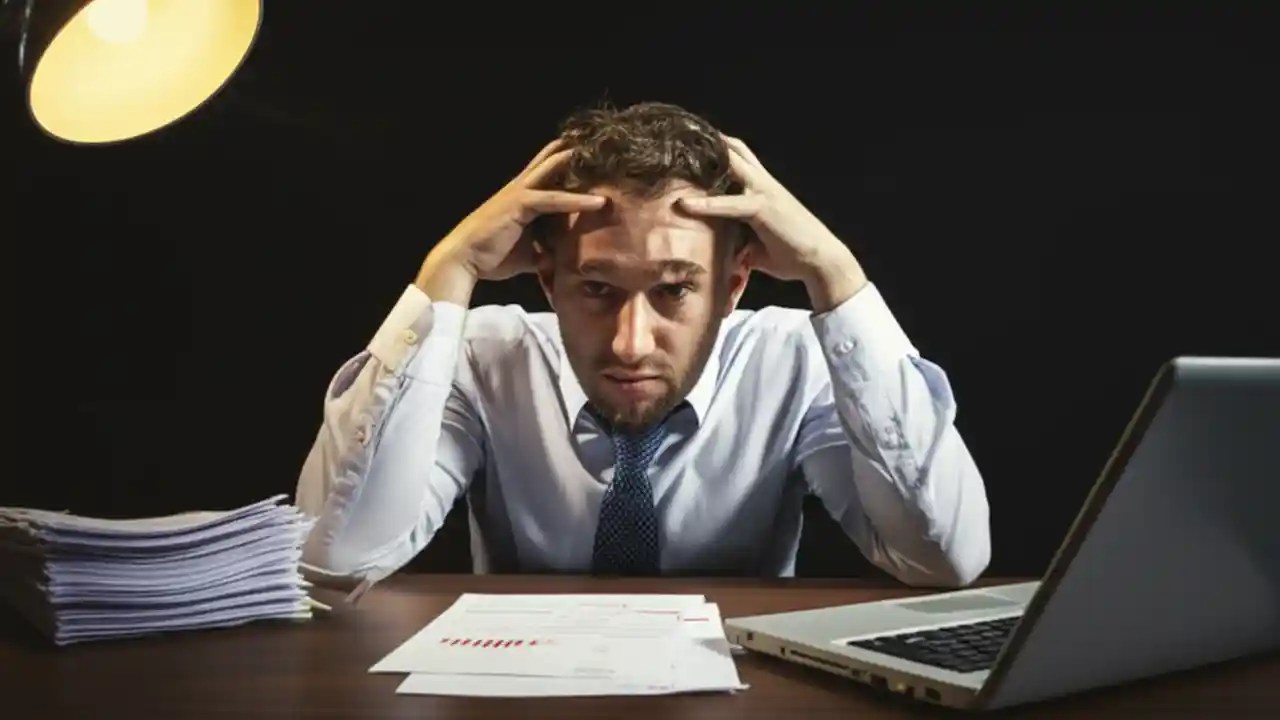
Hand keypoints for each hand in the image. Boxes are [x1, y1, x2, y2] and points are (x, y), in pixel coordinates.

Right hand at [415, 140, 604, 302]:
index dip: (568, 158)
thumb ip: (549, 246)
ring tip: (609, 157)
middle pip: (552, 157)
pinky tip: (599, 202)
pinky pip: (553, 199)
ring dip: (580, 163)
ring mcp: (520, 193)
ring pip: (554, 169)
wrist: (464, 261)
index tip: (593, 153)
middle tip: (604, 140)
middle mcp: (521, 187)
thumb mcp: (530, 250)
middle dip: (575, 148)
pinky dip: (577, 200)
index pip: (548, 168)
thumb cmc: (493, 255)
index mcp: (523, 194)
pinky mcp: (520, 205)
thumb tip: (568, 257)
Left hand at [678, 136, 867, 311]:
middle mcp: (764, 184)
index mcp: (764, 189)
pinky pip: (728, 204)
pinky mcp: (761, 208)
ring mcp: (764, 192)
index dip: (722, 148)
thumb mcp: (759, 246)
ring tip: (676, 154)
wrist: (821, 260)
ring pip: (732, 165)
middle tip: (685, 134)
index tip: (699, 143)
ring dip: (706, 160)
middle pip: (736, 151)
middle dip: (712, 141)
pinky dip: (705, 204)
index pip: (741, 160)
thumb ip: (740, 241)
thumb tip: (720, 251)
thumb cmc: (792, 254)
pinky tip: (684, 204)